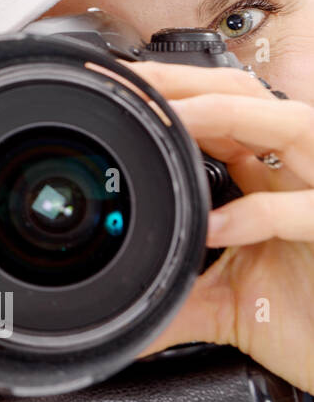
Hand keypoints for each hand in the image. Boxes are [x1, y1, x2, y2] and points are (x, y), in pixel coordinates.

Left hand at [129, 61, 313, 395]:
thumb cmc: (303, 319)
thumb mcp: (223, 307)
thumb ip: (168, 300)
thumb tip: (108, 316)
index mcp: (268, 178)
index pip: (222, 114)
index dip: (175, 96)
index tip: (122, 93)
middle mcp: (300, 173)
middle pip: (252, 97)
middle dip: (192, 82)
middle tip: (137, 84)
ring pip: (293, 124)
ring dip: (229, 113)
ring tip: (177, 117)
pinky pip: (308, 209)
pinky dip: (259, 213)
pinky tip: (217, 227)